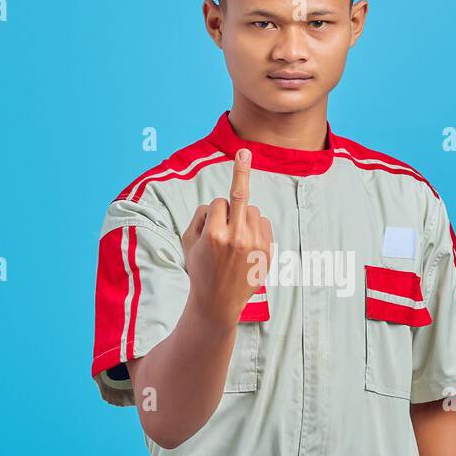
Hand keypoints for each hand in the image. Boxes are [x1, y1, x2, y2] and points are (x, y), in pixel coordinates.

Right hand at [181, 148, 273, 327]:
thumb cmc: (200, 269)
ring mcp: (254, 245)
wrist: (217, 303)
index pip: (218, 203)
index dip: (215, 211)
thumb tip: (219, 199)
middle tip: (244, 152)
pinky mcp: (266, 251)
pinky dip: (256, 226)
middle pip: (240, 197)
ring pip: (252, 210)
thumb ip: (201, 217)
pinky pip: (263, 223)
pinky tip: (247, 242)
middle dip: (240, 171)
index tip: (219, 202)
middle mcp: (235, 238)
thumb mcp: (189, 242)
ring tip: (235, 239)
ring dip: (243, 215)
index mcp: (214, 234)